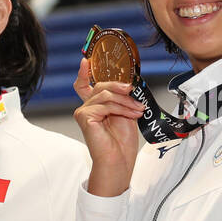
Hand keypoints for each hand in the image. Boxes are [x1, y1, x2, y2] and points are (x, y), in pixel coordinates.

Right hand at [73, 58, 144, 196]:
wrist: (119, 161)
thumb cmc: (122, 142)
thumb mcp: (126, 113)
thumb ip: (121, 98)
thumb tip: (127, 84)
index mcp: (96, 106)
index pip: (85, 85)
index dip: (85, 72)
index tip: (87, 59)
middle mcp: (87, 107)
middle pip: (101, 86)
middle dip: (121, 88)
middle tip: (134, 93)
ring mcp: (83, 112)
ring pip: (106, 95)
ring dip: (125, 102)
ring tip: (137, 111)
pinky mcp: (84, 116)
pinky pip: (105, 104)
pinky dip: (121, 109)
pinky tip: (130, 115)